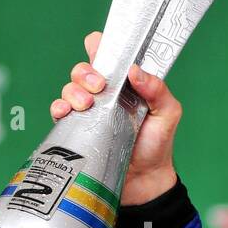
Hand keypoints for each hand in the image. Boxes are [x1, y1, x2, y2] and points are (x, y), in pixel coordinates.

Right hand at [50, 31, 180, 205]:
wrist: (145, 180)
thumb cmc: (157, 145)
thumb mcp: (168, 114)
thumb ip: (158, 90)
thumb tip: (135, 70)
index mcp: (126, 84)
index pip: (109, 55)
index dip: (103, 47)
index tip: (102, 50)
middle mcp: (106, 94)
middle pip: (84, 68)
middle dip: (87, 73)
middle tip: (100, 87)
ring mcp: (90, 110)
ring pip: (70, 87)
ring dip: (74, 91)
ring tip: (87, 105)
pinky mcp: (78, 127)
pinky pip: (59, 110)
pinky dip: (59, 107)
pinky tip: (67, 113)